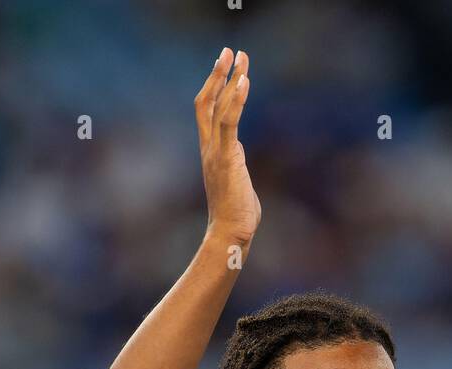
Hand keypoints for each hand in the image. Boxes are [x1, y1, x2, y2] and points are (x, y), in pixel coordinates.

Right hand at [195, 47, 261, 248]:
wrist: (231, 234)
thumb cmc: (237, 216)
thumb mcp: (236, 180)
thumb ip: (236, 163)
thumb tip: (239, 154)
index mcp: (211, 152)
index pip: (207, 111)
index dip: (214, 87)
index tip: (226, 68)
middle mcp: (209, 148)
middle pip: (208, 101)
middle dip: (218, 74)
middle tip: (229, 50)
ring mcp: (216, 152)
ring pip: (218, 106)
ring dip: (229, 79)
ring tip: (239, 57)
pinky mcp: (227, 158)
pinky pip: (229, 122)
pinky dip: (236, 100)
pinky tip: (244, 82)